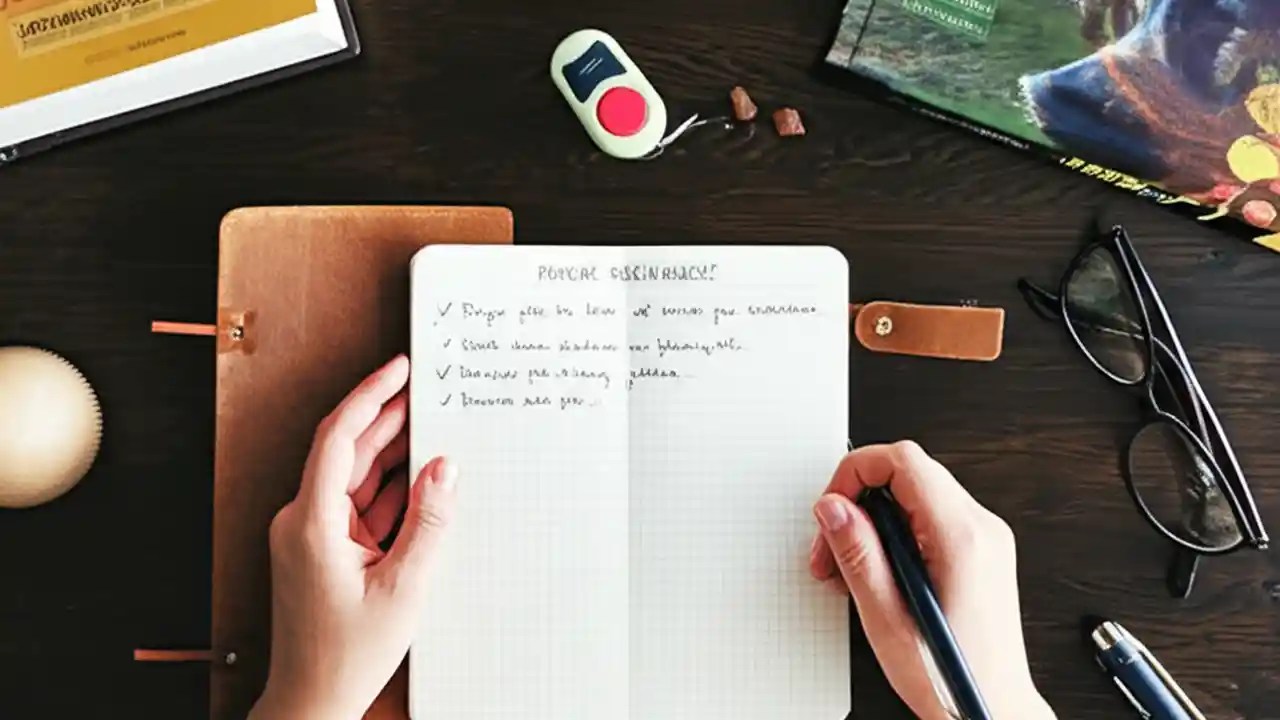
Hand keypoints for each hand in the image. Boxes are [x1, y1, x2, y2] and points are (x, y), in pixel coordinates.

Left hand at [249, 355, 457, 719]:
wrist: (313, 701)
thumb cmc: (348, 654)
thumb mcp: (404, 586)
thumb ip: (429, 521)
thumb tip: (445, 468)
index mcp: (312, 522)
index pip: (339, 438)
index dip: (370, 397)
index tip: (398, 369)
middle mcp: (304, 520)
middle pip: (347, 451)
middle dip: (387, 418)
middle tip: (427, 388)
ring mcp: (312, 534)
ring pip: (355, 477)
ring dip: (392, 454)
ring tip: (434, 425)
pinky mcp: (324, 549)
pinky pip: (359, 505)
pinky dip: (390, 490)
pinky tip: (423, 479)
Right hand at [809, 441, 1054, 719]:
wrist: (993, 711)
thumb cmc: (951, 678)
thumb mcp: (887, 618)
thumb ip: (858, 554)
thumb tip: (834, 508)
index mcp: (961, 538)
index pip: (903, 461)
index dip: (856, 472)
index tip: (831, 507)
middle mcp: (981, 529)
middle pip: (906, 474)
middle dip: (857, 504)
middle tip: (831, 550)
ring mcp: (985, 540)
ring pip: (914, 495)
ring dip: (873, 523)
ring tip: (849, 571)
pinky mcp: (979, 553)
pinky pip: (929, 519)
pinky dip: (895, 537)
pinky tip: (877, 576)